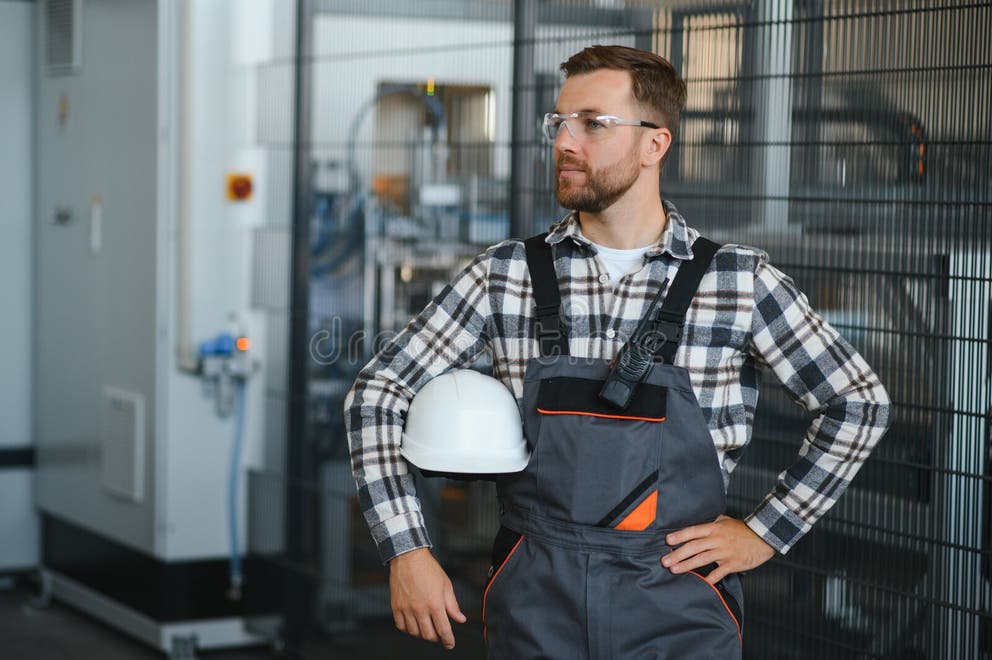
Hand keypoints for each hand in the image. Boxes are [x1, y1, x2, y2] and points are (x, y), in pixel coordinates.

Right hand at [388, 548, 466, 649]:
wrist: (408, 557)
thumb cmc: (428, 568)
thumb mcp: (446, 585)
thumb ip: (453, 605)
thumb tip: (460, 619)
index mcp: (435, 604)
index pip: (443, 630)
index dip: (448, 640)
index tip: (450, 644)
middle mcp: (420, 609)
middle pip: (429, 635)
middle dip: (436, 638)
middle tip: (439, 633)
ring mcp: (407, 609)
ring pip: (415, 633)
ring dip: (422, 634)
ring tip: (427, 626)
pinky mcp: (396, 607)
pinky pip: (401, 626)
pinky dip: (408, 629)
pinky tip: (413, 623)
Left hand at [661, 515, 775, 583]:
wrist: (763, 537)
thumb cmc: (743, 529)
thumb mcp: (725, 520)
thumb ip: (711, 522)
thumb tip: (697, 525)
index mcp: (714, 528)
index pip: (693, 531)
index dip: (680, 536)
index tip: (667, 541)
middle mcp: (717, 539)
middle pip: (694, 546)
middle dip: (678, 554)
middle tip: (665, 561)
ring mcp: (725, 552)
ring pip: (702, 559)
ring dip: (687, 565)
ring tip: (674, 570)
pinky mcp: (733, 563)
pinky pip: (719, 572)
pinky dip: (710, 578)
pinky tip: (701, 582)